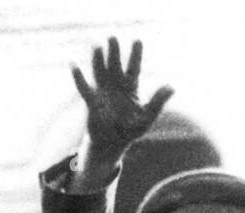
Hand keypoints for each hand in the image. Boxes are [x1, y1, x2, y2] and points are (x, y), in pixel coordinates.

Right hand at [71, 37, 172, 161]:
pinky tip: (73, 63)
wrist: (111, 144)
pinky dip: (78, 76)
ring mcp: (102, 92)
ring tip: (96, 43)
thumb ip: (157, 102)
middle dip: (114, 51)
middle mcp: (115, 86)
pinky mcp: (91, 101)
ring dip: (98, 58)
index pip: (133, 67)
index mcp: (130, 87)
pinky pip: (84, 87)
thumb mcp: (147, 117)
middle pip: (115, 64)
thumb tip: (172, 87)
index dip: (135, 54)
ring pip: (100, 71)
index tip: (137, 40)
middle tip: (112, 35)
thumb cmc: (129, 130)